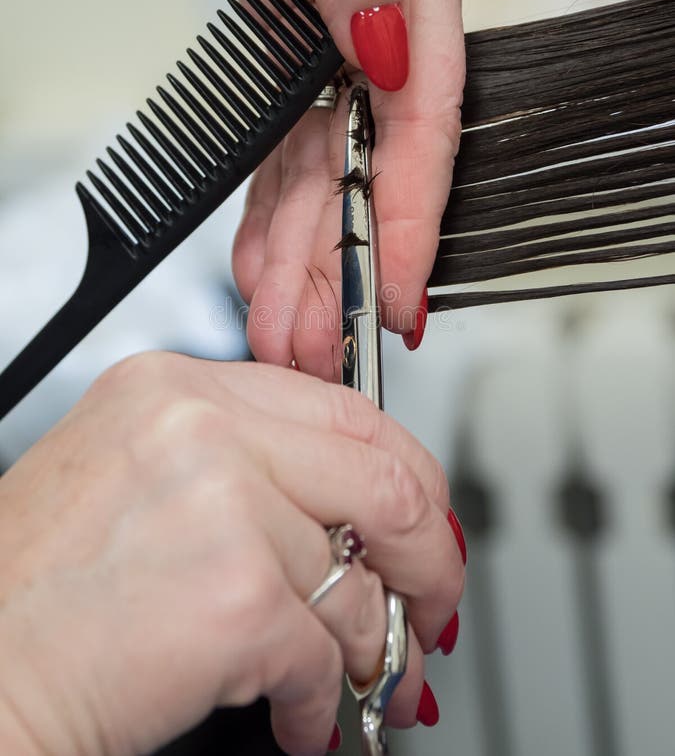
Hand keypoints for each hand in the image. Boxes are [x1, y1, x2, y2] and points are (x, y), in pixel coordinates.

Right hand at [0, 354, 463, 755]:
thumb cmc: (38, 591)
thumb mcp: (138, 477)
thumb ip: (244, 469)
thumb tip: (346, 511)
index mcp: (179, 388)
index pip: (341, 410)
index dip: (402, 472)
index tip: (421, 518)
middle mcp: (202, 428)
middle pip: (380, 476)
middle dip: (428, 553)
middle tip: (432, 600)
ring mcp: (222, 505)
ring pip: (355, 581)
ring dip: (367, 644)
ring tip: (356, 674)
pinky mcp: (235, 598)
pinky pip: (321, 654)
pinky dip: (321, 698)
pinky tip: (300, 714)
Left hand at [106, 0, 468, 376]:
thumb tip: (393, 51)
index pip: (427, 120)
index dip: (409, 218)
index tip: (391, 293)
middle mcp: (391, 18)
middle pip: (375, 168)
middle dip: (343, 263)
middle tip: (318, 339)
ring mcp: (343, 45)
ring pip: (329, 176)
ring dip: (305, 258)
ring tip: (284, 325)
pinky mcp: (300, 63)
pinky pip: (290, 156)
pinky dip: (275, 217)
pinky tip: (264, 268)